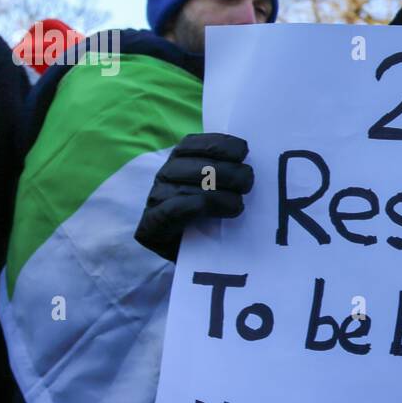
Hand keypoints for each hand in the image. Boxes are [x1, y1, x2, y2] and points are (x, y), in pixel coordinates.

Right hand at [135, 133, 253, 261]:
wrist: (197, 259)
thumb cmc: (215, 220)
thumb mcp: (224, 189)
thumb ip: (231, 171)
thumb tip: (251, 160)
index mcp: (178, 161)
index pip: (192, 143)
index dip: (218, 144)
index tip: (243, 151)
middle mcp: (163, 176)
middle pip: (193, 166)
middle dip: (226, 171)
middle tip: (248, 183)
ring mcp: (154, 200)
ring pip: (186, 187)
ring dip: (219, 193)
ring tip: (240, 203)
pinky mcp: (150, 226)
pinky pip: (175, 210)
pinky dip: (201, 206)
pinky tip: (227, 209)